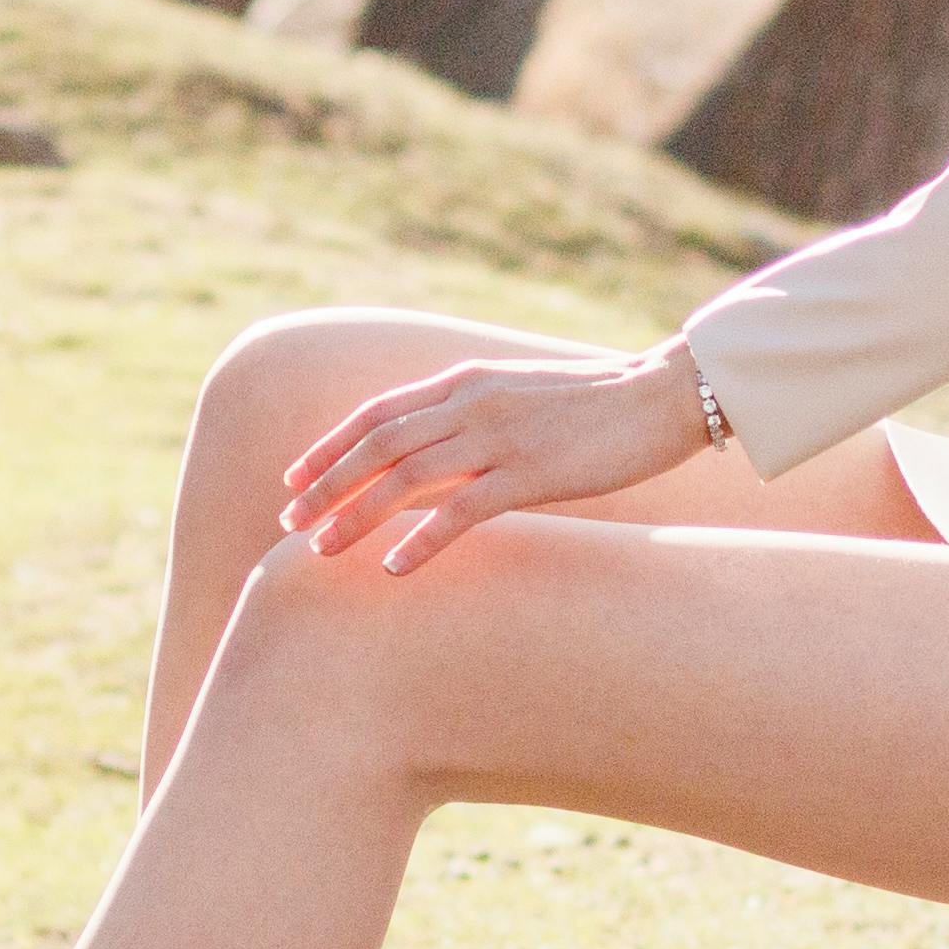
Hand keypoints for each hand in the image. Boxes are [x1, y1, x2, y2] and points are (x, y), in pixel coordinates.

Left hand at [272, 345, 711, 575]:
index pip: (377, 413)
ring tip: (320, 549)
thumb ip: (475, 410)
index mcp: (465, 381)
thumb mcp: (519, 393)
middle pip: (377, 446)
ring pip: (405, 478)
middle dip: (326, 484)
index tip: (293, 477)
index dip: (329, 446)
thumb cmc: (595, 402)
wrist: (661, 394)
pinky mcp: (530, 474)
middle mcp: (470, 404)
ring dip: (356, 515)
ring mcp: (498, 438)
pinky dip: (421, 540)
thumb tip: (435, 441)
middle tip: (288, 522)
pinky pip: (460, 511)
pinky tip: (393, 567)